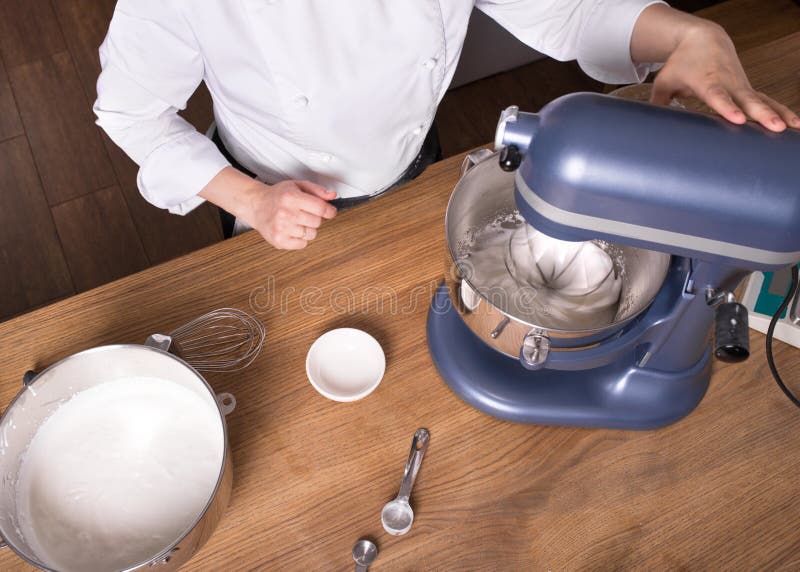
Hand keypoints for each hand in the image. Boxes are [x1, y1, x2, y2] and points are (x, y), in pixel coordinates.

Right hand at [199, 167, 336, 249]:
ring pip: (311, 234)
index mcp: (291, 197)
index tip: (329, 212)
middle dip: (315, 218)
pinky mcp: (279, 240)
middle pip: (317, 222)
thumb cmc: (278, 195)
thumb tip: (333, 195)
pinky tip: (292, 230)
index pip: (321, 208)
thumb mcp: (297, 186)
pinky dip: (300, 238)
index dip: (329, 211)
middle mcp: (285, 213)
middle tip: (304, 213)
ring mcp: (281, 228)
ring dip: (307, 228)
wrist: (256, 205)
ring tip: (296, 221)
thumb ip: (317, 190)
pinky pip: (302, 244)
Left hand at [632, 4, 799, 131]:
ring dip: (778, 114)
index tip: (737, 118)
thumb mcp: (664, 81)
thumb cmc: (681, 64)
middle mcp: (728, 83)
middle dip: (761, 114)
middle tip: (775, 128)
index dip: (727, 106)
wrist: (704, 40)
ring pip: (763, 101)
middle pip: (747, 100)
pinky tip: (796, 124)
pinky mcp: (749, 89)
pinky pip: (768, 101)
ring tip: (792, 129)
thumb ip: (656, 104)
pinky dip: (782, 111)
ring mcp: (741, 86)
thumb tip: (644, 126)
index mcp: (706, 81)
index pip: (717, 95)